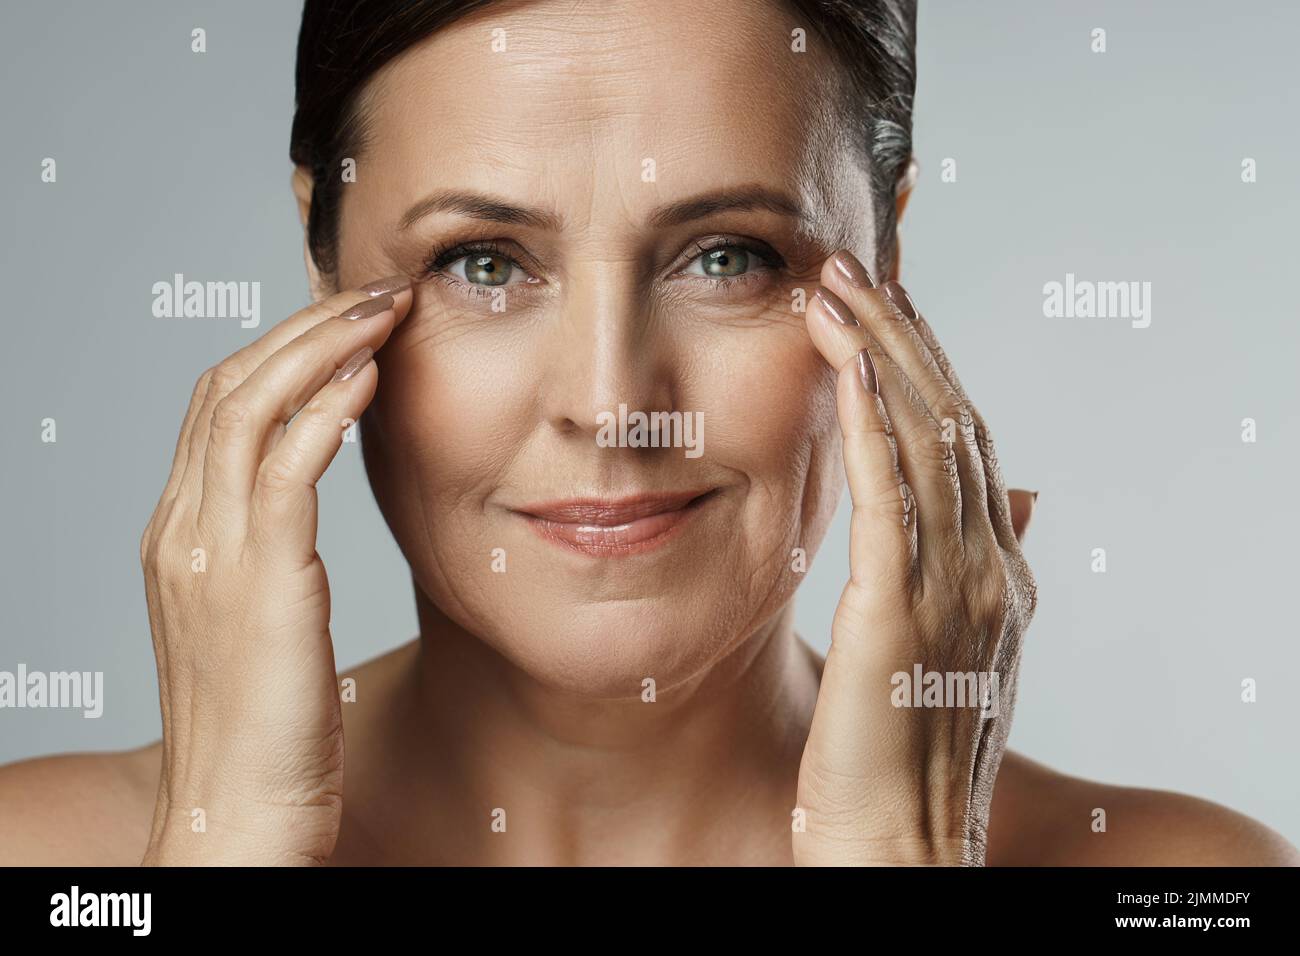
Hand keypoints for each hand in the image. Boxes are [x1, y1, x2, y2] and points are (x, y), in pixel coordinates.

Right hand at [138, 276, 412, 864]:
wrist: (236, 818)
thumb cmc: (264, 732)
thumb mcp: (258, 624)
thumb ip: (267, 557)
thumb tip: (303, 511)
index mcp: (180, 536)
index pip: (220, 407)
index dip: (282, 349)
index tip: (347, 320)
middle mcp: (182, 531)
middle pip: (230, 387)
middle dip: (304, 326)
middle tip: (375, 290)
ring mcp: (210, 553)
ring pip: (252, 408)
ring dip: (322, 346)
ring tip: (384, 309)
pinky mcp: (257, 582)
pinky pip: (286, 468)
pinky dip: (325, 411)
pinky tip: (370, 378)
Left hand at [794, 251, 1037, 865]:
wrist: (898, 854)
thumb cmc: (899, 760)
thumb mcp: (947, 654)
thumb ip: (971, 570)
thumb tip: (1020, 499)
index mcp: (997, 577)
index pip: (965, 443)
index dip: (927, 367)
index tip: (885, 306)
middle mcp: (992, 570)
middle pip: (954, 421)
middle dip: (904, 335)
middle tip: (855, 265)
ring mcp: (957, 589)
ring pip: (927, 439)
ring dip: (883, 352)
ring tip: (836, 284)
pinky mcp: (902, 612)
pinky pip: (891, 492)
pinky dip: (873, 417)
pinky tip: (846, 358)